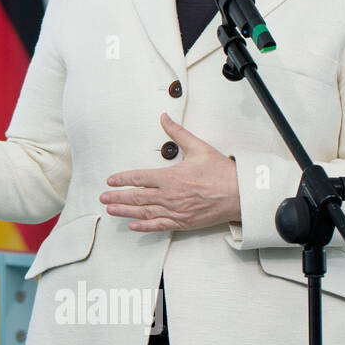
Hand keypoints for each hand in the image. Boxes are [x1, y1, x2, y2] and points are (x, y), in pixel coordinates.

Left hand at [99, 112, 240, 231]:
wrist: (242, 194)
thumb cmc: (222, 172)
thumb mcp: (199, 147)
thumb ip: (178, 133)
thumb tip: (164, 117)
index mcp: (171, 177)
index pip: (140, 178)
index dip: (123, 179)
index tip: (111, 179)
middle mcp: (170, 195)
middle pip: (137, 197)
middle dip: (117, 196)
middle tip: (102, 197)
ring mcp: (176, 211)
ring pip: (144, 212)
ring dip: (125, 211)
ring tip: (111, 210)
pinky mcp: (184, 222)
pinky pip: (159, 226)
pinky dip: (144, 227)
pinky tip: (132, 226)